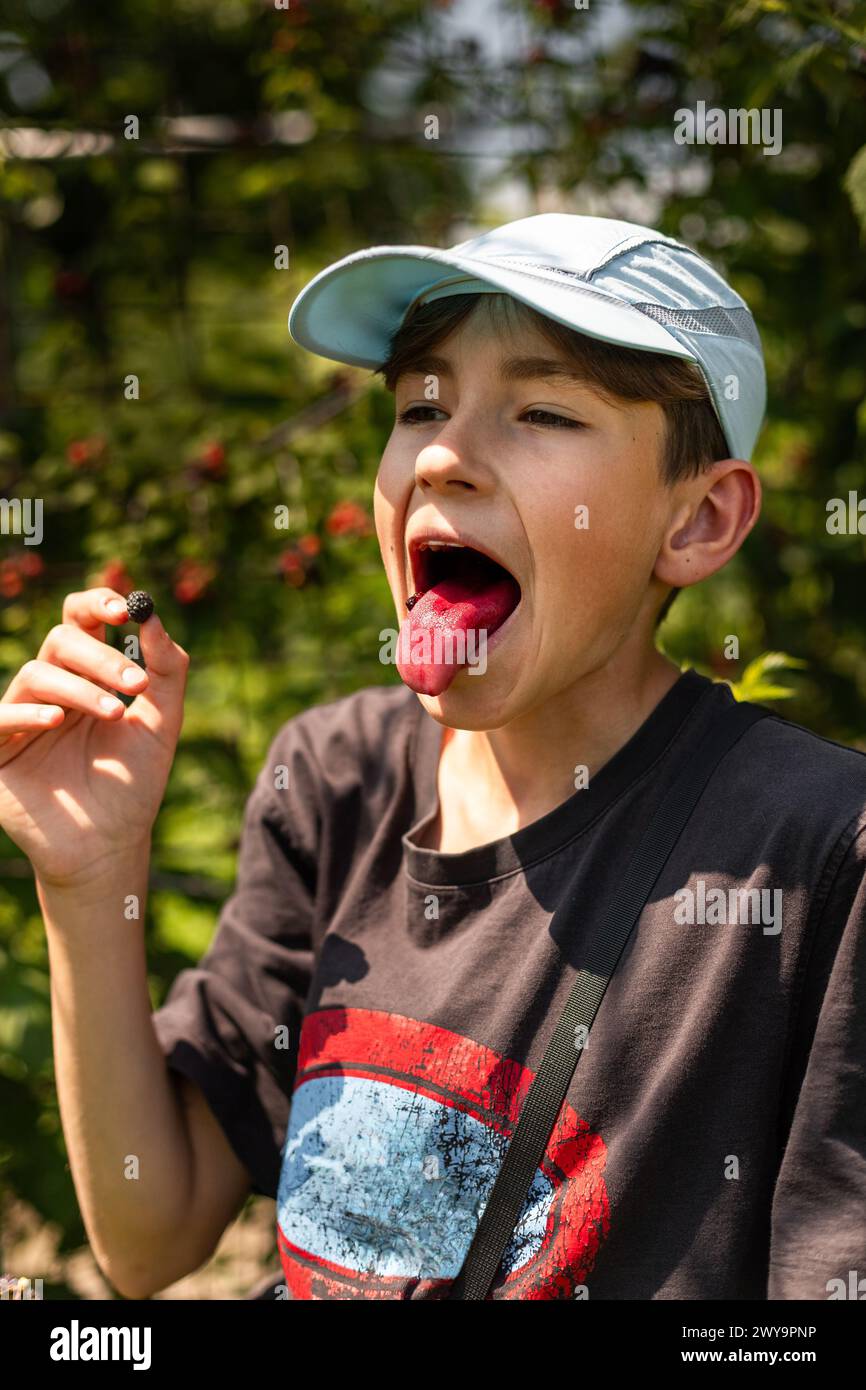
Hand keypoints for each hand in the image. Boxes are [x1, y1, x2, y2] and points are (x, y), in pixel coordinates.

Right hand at [0, 587, 188, 889]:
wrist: (112, 845)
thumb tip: (153, 615)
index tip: (126, 609)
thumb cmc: (133, 783)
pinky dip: (28, 713)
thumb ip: (166, 668)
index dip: (98, 604)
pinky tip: (57, 722)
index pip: (81, 620)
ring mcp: (21, 717)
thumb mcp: (163, 722)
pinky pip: (1, 716)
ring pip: (37, 673)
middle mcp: (51, 690)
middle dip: (100, 655)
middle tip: (136, 683)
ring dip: (80, 687)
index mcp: (87, 676)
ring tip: (115, 713)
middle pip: (60, 640)